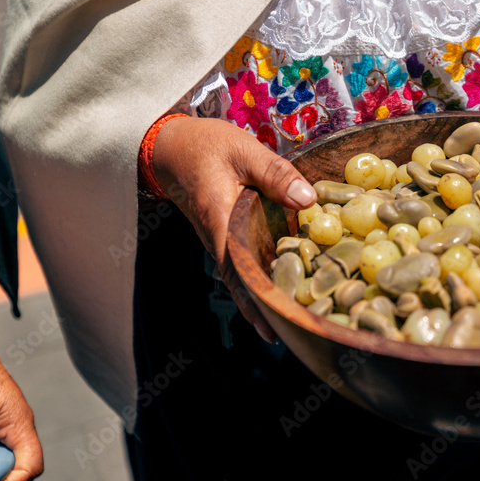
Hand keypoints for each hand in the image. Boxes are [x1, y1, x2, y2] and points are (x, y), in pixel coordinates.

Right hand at [152, 117, 316, 340]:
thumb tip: (309, 200)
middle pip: (241, 283)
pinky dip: (261, 276)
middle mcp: (217, 238)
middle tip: (294, 334)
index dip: (254, 300)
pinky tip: (283, 286)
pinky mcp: (226, 234)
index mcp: (220, 220)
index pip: (238, 269)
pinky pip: (243, 262)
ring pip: (242, 276)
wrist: (171, 147)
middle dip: (265, 309)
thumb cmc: (205, 147)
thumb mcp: (243, 151)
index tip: (272, 327)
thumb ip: (276, 174)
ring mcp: (220, 240)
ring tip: (293, 320)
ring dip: (264, 297)